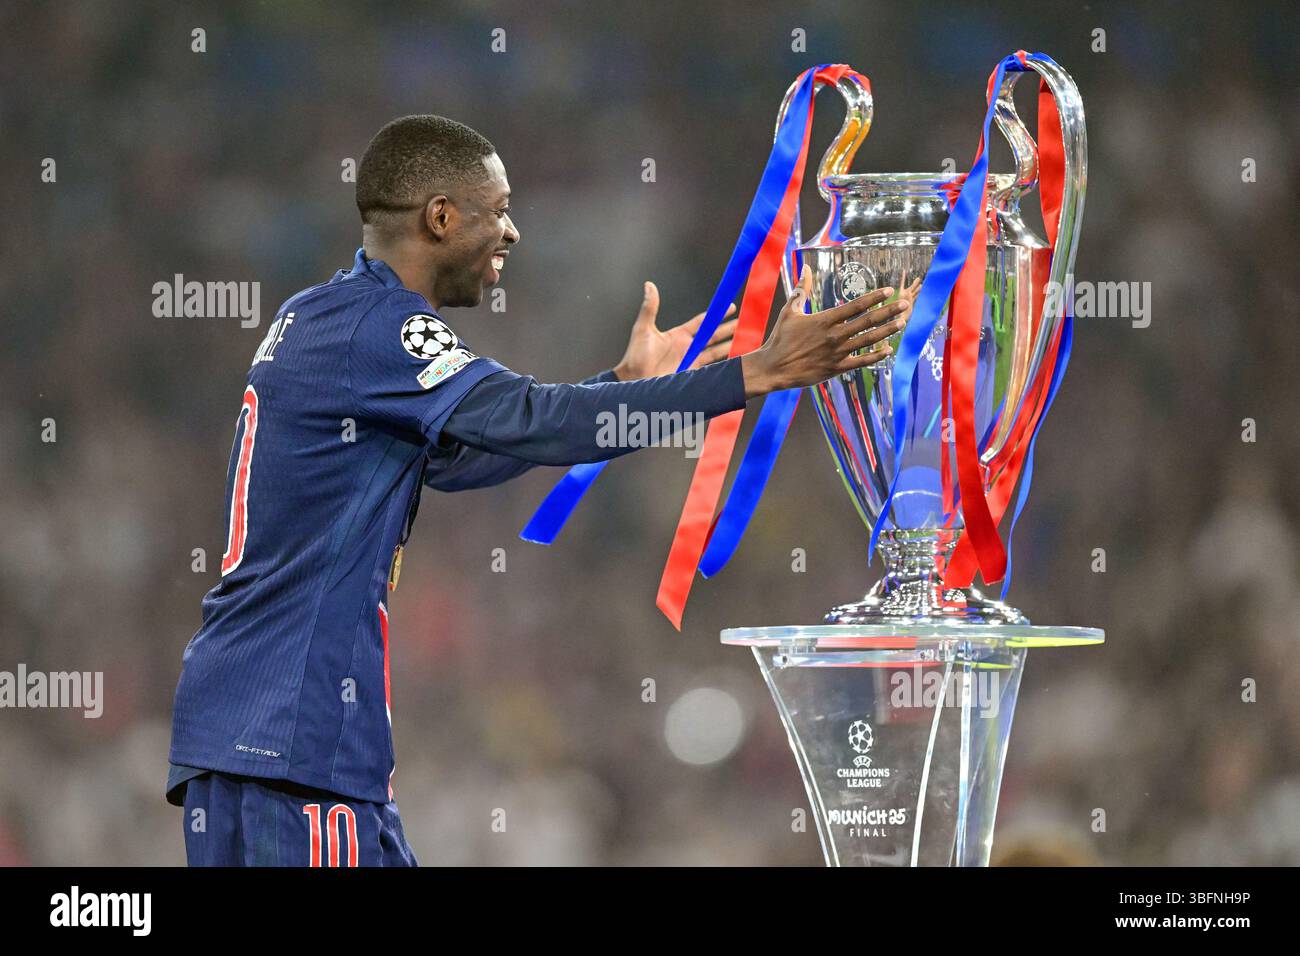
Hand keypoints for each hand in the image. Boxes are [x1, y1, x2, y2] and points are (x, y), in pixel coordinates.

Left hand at [612, 281, 738, 380]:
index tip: (730, 307)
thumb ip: (650, 308)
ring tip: (745, 340)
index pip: (703, 322)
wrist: (634, 381)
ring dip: (730, 345)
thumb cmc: (635, 356)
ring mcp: (691, 361)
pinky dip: (724, 364)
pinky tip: (735, 361)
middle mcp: (688, 347)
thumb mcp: (643, 329)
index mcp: (679, 335)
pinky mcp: (692, 374)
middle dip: (729, 329)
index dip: (717, 315)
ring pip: (716, 351)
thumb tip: (649, 285)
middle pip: (713, 335)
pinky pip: (712, 368)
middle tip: (744, 322)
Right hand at [740, 264, 911, 398]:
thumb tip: (804, 268)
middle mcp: (834, 335)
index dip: (874, 297)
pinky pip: (861, 362)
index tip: (888, 290)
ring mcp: (837, 353)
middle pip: (867, 321)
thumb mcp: (790, 311)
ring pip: (868, 340)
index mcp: (824, 319)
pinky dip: (876, 356)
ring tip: (902, 323)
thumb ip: (801, 290)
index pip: (855, 306)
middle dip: (888, 311)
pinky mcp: (836, 369)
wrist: (772, 368)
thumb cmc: (780, 339)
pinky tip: (888, 350)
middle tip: (905, 304)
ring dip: (887, 331)